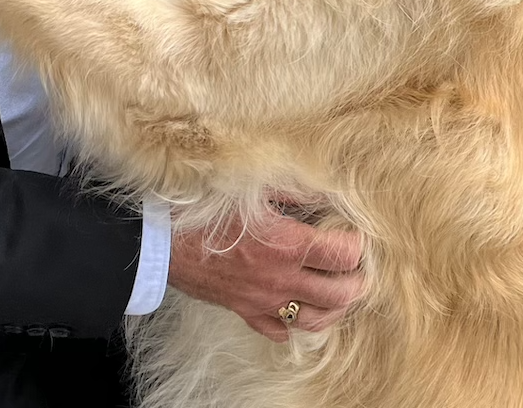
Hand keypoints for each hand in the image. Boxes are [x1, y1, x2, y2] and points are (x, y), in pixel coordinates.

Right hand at [166, 204, 365, 342]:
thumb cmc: (205, 211)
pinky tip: (300, 311)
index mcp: (288, 245)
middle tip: (359, 268)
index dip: (357, 245)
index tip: (355, 235)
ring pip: (316, 320)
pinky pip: (280, 331)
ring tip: (341, 294)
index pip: (345, 255)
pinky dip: (295, 325)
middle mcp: (282, 279)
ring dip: (336, 309)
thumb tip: (324, 192)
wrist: (163, 242)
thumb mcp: (253, 191)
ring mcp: (264, 301)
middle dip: (357, 281)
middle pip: (340, 293)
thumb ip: (294, 193)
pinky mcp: (246, 312)